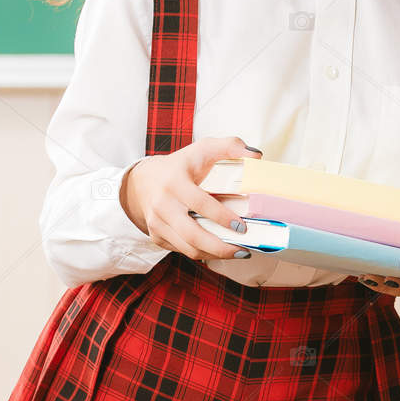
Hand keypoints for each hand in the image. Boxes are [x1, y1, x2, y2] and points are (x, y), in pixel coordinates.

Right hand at [120, 135, 264, 260]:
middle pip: (192, 235)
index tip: (242, 226)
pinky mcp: (156, 236)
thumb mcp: (203, 148)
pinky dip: (203, 254)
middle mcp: (162, 205)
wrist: (143, 181)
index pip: (200, 204)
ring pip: (188, 248)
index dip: (223, 218)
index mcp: (175, 182)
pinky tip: (219, 251)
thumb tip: (256, 156)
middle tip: (243, 250)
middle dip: (220, 247)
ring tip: (236, 253)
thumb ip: (230, 146)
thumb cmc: (180, 165)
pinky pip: (182, 251)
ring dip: (215, 255)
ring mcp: (157, 223)